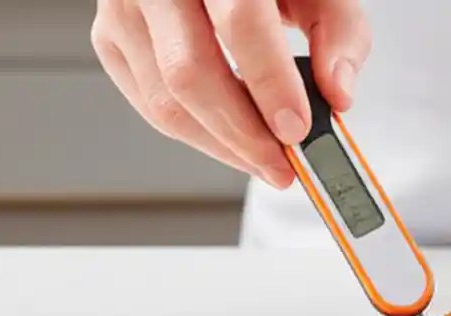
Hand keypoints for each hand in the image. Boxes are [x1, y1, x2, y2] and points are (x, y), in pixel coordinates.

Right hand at [91, 0, 370, 187]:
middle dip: (243, 134)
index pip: (241, 22)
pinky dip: (196, 134)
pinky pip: (151, 105)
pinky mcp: (111, 38)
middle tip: (283, 165)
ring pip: (166, 101)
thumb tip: (337, 95)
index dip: (271, 83)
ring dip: (221, 146)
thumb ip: (339, 31)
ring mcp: (125, 8)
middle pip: (191, 73)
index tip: (297, 130)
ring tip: (264, 162)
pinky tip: (231, 140)